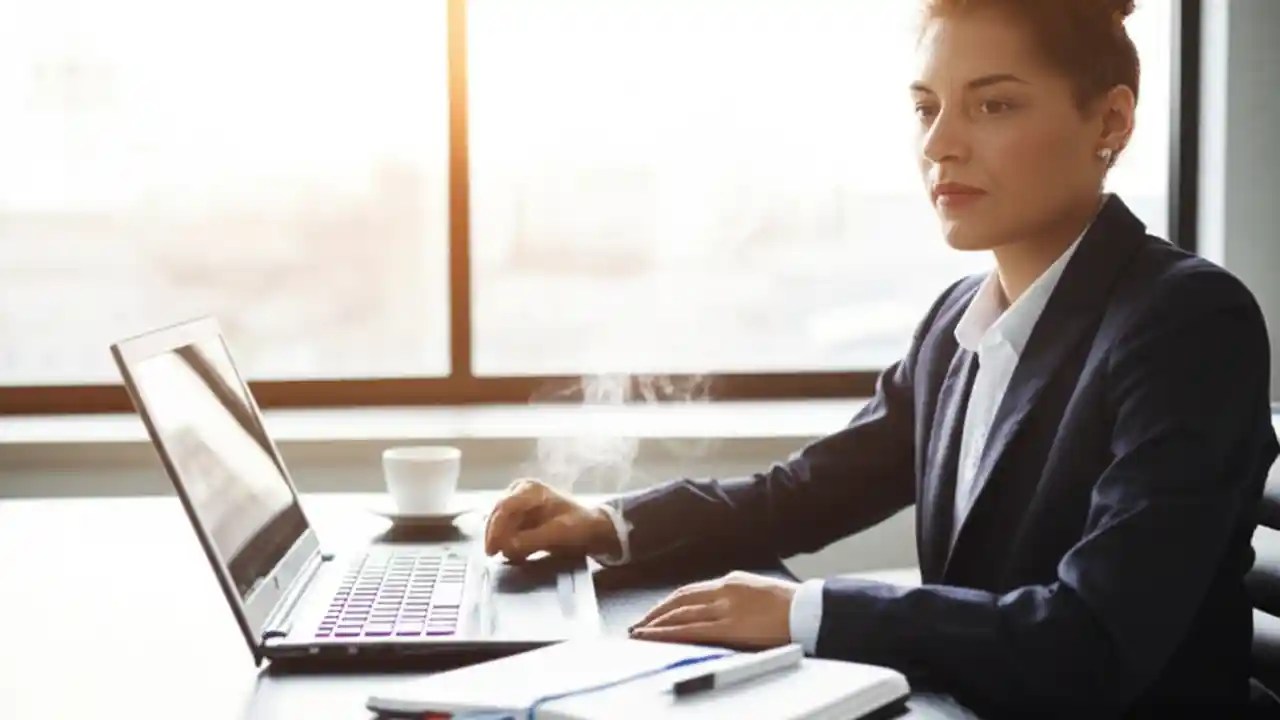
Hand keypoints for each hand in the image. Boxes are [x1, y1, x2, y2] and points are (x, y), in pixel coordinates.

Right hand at [483, 478, 619, 561]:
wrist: (593, 528)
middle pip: (498, 515)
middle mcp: (519, 491)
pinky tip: (516, 554)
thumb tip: (506, 547)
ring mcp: (518, 502)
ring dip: (503, 541)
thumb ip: (531, 540)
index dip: (495, 530)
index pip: (504, 508)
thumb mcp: (558, 534)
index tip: (492, 550)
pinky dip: (509, 542)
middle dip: (496, 537)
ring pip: (500, 524)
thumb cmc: (578, 527)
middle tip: (495, 557)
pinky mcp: (520, 515)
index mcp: (529, 489)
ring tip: (510, 556)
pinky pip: (506, 529)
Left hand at [628, 571, 797, 649]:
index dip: (669, 602)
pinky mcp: (731, 627)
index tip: (656, 611)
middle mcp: (724, 590)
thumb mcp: (757, 591)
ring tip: (641, 632)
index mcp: (731, 581)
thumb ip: (735, 597)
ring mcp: (726, 608)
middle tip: (640, 623)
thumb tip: (717, 607)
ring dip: (657, 623)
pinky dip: (671, 633)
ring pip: (682, 614)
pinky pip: (693, 630)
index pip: (691, 591)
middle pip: (680, 600)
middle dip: (657, 612)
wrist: (809, 610)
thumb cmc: (789, 604)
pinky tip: (657, 637)